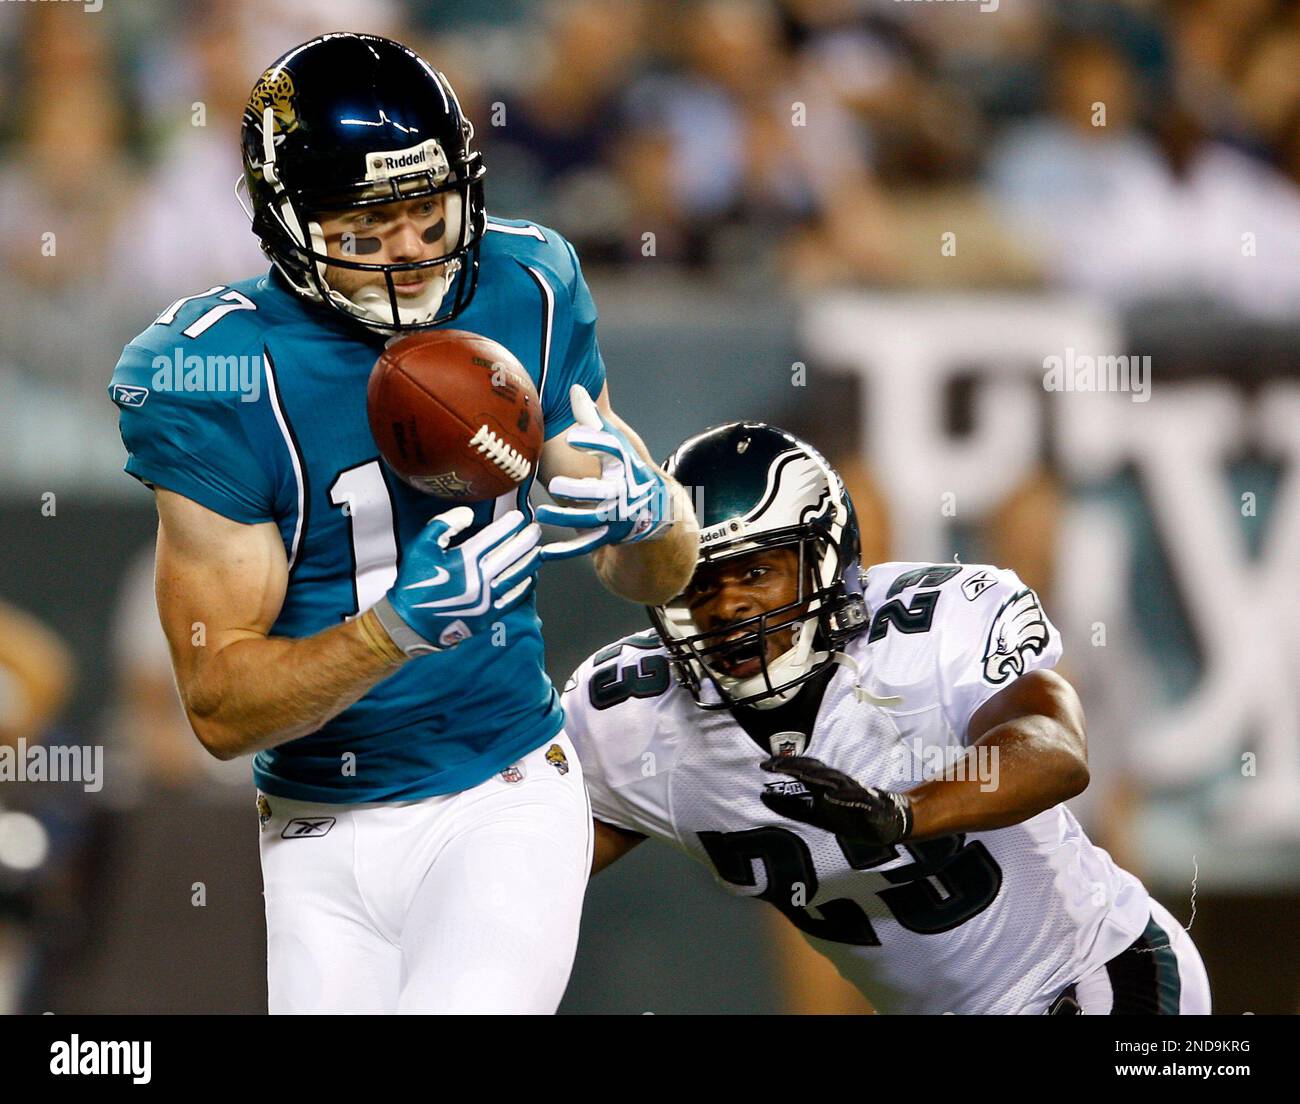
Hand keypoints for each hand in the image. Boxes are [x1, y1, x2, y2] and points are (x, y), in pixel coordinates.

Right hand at [371, 507, 539, 653]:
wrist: (410, 624)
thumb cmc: (414, 583)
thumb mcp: (421, 547)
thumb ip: (443, 524)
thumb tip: (469, 514)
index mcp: (464, 561)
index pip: (494, 537)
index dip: (509, 525)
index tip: (519, 516)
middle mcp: (479, 580)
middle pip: (511, 554)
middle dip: (526, 540)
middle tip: (536, 530)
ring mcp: (486, 599)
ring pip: (516, 575)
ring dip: (529, 561)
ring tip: (538, 549)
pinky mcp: (488, 616)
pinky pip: (513, 598)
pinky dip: (524, 585)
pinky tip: (530, 576)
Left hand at [536, 385, 671, 560]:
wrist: (656, 511)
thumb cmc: (627, 470)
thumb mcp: (617, 444)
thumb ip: (593, 420)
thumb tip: (573, 387)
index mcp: (624, 464)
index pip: (613, 450)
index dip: (596, 442)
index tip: (575, 435)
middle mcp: (623, 491)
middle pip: (603, 491)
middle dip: (582, 490)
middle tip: (556, 484)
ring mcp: (616, 516)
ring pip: (592, 520)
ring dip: (567, 518)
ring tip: (543, 514)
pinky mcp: (608, 536)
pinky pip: (585, 545)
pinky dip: (566, 551)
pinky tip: (544, 553)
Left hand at [759, 755, 912, 845]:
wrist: (881, 823)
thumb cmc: (845, 813)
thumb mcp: (813, 814)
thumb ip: (790, 807)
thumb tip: (763, 796)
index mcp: (823, 783)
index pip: (802, 769)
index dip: (784, 765)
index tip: (763, 765)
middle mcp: (837, 783)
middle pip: (815, 770)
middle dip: (796, 766)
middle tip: (776, 765)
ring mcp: (853, 792)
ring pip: (834, 780)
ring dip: (817, 776)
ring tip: (800, 773)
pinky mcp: (869, 805)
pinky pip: (857, 798)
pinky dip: (844, 796)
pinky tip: (832, 796)